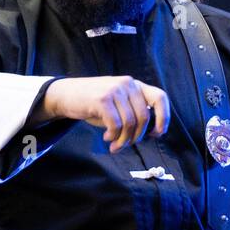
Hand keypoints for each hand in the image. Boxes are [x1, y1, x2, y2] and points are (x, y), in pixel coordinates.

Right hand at [43, 76, 170, 154]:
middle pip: (144, 117)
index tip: (157, 134)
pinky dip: (113, 136)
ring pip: (130, 124)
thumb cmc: (94, 104)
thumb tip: (151, 132)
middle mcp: (128, 84)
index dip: (163, 118)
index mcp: (135, 85)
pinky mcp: (102, 99)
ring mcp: (115, 90)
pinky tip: (107, 137)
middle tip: (126, 145)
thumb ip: (134, 112)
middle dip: (136, 137)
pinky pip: (116, 125)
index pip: (160, 97)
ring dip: (123, 140)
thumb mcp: (118, 104)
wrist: (66, 95)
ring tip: (115, 146)